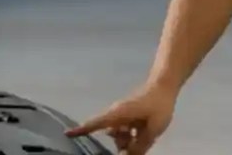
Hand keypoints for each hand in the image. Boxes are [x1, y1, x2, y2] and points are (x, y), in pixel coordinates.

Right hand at [64, 80, 178, 154]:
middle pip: (113, 135)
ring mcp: (122, 115)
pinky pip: (126, 130)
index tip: (67, 134)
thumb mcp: (152, 129)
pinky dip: (134, 135)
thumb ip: (140, 145)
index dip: (81, 130)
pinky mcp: (128, 116)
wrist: (164, 86)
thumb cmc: (158, 105)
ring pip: (121, 135)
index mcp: (118, 114)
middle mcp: (116, 114)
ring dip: (131, 140)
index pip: (95, 123)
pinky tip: (146, 132)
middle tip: (141, 139)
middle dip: (124, 145)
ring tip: (147, 134)